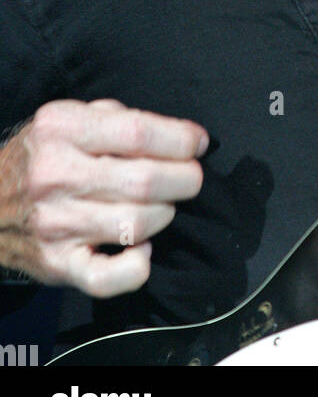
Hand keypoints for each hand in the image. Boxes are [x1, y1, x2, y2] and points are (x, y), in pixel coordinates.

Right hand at [0, 99, 207, 297]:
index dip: (181, 140)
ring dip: (165, 214)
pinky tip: (142, 248)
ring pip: (138, 224)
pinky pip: (110, 277)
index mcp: (62, 129)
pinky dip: (138, 266)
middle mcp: (56, 176)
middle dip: (184, 179)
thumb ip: (117, 118)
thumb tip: (179, 136)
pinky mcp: (57, 265)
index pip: (139, 132)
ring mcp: (56, 224)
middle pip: (145, 181)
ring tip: (163, 205)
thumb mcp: (69, 119)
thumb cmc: (41, 157)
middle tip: (190, 178)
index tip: (199, 143)